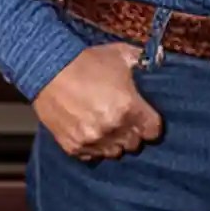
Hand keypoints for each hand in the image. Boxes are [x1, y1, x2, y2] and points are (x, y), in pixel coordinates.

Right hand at [33, 43, 163, 160]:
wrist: (47, 68)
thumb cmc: (85, 60)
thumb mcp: (120, 54)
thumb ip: (143, 60)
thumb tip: (162, 58)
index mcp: (129, 107)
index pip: (153, 131)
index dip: (150, 124)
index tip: (144, 118)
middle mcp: (113, 128)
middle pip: (134, 143)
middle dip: (131, 132)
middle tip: (122, 119)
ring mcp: (92, 139)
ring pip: (114, 152)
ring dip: (113, 141)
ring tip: (105, 126)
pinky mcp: (73, 146)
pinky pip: (92, 155)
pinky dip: (93, 146)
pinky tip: (89, 130)